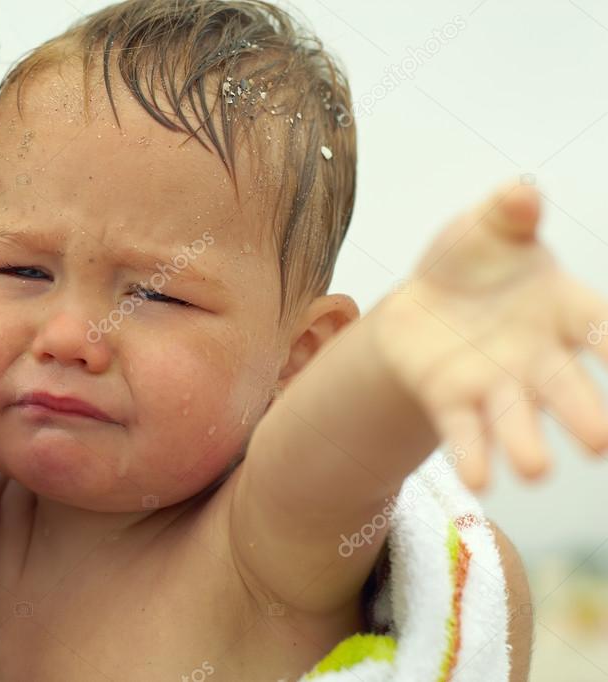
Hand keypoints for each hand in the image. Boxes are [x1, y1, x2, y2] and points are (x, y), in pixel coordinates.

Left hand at [371, 183, 607, 488]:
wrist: (424, 300)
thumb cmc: (473, 260)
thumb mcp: (486, 227)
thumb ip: (508, 212)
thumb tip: (520, 193)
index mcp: (563, 309)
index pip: (600, 329)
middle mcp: (539, 356)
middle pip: (566, 388)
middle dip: (584, 415)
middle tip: (602, 443)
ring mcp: (495, 383)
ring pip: (516, 419)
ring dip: (526, 445)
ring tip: (535, 471)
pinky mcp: (451, 399)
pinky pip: (465, 431)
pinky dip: (473, 454)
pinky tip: (478, 480)